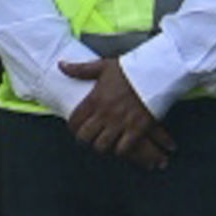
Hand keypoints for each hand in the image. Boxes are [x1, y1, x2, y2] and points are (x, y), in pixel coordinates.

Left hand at [62, 49, 172, 165]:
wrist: (154, 72)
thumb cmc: (128, 69)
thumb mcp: (102, 66)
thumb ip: (80, 69)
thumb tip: (61, 65)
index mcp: (95, 99)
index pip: (75, 120)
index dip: (73, 127)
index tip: (75, 128)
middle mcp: (105, 113)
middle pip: (86, 137)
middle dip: (85, 139)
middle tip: (88, 138)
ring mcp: (120, 123)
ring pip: (102, 146)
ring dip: (101, 146)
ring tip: (103, 143)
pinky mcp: (136, 130)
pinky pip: (123, 149)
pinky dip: (120, 150)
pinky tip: (120, 145)